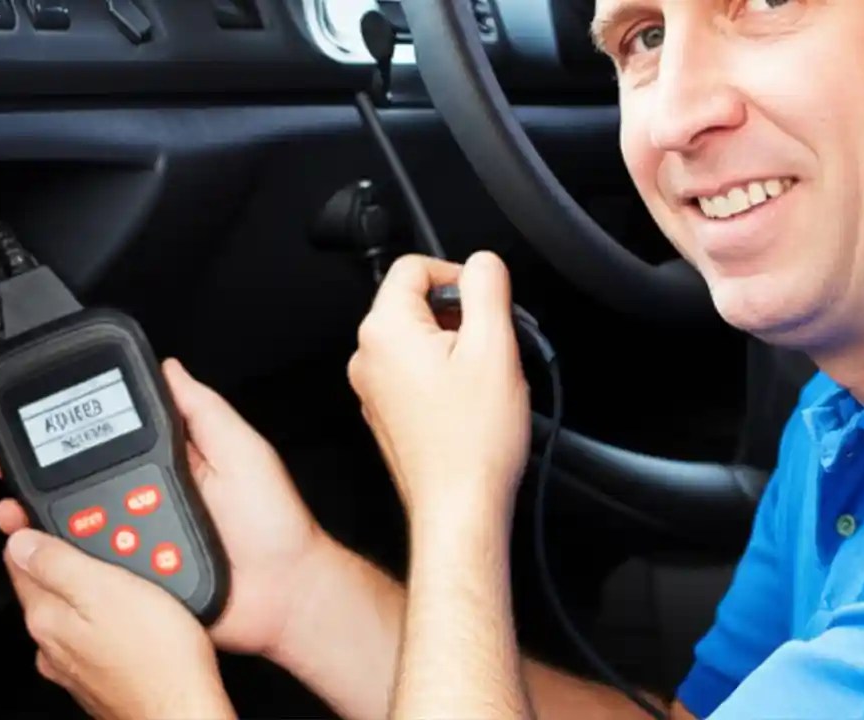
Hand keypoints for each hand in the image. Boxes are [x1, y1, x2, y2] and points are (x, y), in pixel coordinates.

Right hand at [0, 358, 332, 658]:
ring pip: (74, 529)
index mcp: (166, 464)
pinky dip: (61, 563)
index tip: (25, 418)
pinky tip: (37, 554)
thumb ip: (203, 411)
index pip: (105, 438)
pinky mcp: (133, 581)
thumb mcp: (243, 449)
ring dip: (35, 519)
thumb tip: (170, 367)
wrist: (286, 594)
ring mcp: (135, 541)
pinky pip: (90, 571)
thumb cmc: (274, 523)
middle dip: (28, 473)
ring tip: (7, 509)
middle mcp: (144, 499)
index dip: (65, 429)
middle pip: (75, 483)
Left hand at [0, 528, 233, 718]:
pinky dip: (109, 615)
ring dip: (91, 585)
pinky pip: (98, 632)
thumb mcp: (106, 588)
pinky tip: (137, 609)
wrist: (183, 710)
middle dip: (66, 554)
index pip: (18, 559)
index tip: (36, 509)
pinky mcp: (103, 675)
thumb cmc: (156, 655)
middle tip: (98, 532)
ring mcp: (76, 663)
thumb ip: (57, 562)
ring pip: (74, 609)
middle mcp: (52, 643)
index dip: (28, 527)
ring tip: (125, 565)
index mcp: (47, 615)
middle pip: (47, 583)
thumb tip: (18, 539)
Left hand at [347, 251, 530, 518]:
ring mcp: (373, 386)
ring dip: (454, 346)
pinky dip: (443, 374)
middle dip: (459, 315)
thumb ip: (488, 286)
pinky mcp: (385, 410)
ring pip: (418, 337)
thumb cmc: (472, 442)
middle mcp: (369, 355)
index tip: (485, 301)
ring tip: (483, 379)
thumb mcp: (495, 346)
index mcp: (386, 330)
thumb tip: (483, 262)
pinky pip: (414, 371)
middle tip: (491, 346)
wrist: (459, 506)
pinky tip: (469, 402)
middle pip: (416, 302)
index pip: (415, 266)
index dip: (458, 275)